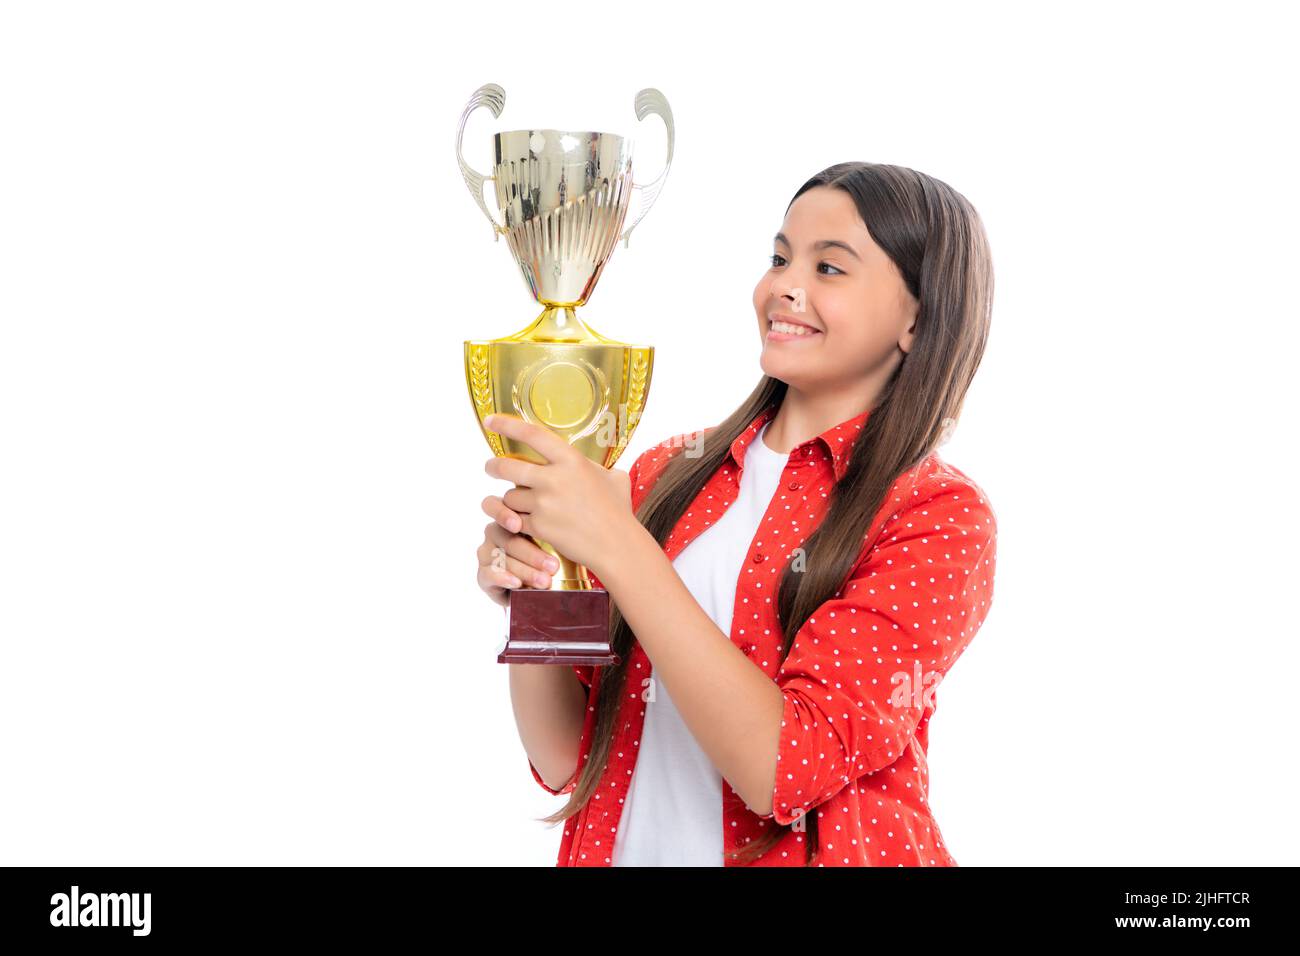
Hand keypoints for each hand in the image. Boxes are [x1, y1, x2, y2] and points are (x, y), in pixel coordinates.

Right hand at [475, 505, 561, 607]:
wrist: (539, 585)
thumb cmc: (551, 553)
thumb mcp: (555, 539)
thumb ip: (552, 526)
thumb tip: (564, 520)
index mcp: (508, 516)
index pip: (493, 505)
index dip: (502, 513)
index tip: (518, 525)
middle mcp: (494, 532)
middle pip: (503, 536)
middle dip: (529, 552)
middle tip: (553, 566)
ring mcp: (487, 553)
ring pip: (499, 557)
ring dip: (523, 570)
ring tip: (545, 581)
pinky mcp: (484, 575)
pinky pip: (489, 574)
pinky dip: (504, 578)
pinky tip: (517, 583)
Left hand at [482, 413, 635, 576]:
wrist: (616, 545)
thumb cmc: (618, 511)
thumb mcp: (614, 478)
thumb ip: (598, 468)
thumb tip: (598, 465)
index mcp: (571, 460)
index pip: (532, 435)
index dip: (506, 425)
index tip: (490, 421)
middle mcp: (553, 478)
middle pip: (507, 466)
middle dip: (493, 467)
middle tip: (491, 467)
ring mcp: (543, 503)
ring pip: (510, 496)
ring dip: (513, 501)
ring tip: (524, 506)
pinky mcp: (538, 526)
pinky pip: (515, 519)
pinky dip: (518, 521)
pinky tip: (527, 523)